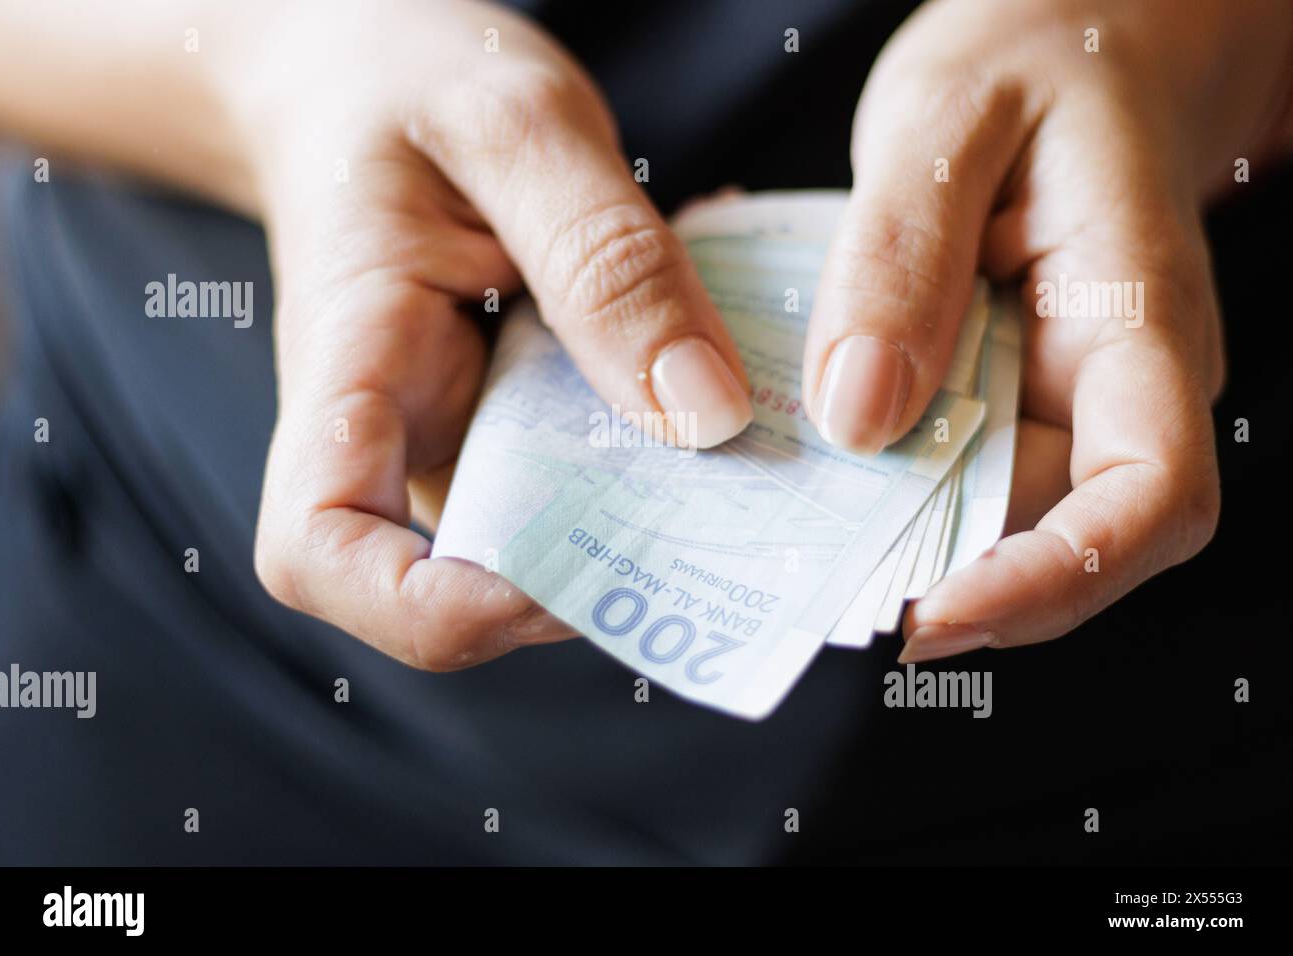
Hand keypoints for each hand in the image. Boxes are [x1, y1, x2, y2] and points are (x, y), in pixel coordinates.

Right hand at [244, 1, 752, 668]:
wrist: (366, 78)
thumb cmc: (403, 85)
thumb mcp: (515, 129)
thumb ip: (606, 262)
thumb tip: (703, 416)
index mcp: (346, 372)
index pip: (323, 557)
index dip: (434, 606)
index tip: (559, 566)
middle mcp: (392, 435)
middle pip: (460, 585)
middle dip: (602, 570)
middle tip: (725, 493)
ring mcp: (455, 438)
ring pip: (551, 538)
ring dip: (659, 507)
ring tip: (741, 407)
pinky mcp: (510, 422)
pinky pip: (594, 467)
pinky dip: (663, 434)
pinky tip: (710, 347)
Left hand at [801, 0, 1292, 660]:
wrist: (1080, 35)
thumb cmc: (1036, 58)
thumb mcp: (949, 120)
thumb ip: (901, 254)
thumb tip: (859, 414)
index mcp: (1134, 319)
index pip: (1149, 500)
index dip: (1056, 581)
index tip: (935, 612)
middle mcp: (1109, 382)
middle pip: (1049, 534)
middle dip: (937, 576)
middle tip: (805, 587)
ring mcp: (1055, 392)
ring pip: (985, 510)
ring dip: (893, 536)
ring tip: (785, 530)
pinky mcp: (1000, 387)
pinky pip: (944, 460)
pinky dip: (875, 476)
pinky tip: (801, 456)